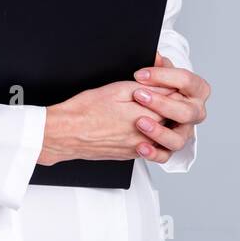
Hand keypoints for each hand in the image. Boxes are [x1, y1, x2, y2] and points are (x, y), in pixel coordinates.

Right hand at [38, 77, 171, 165]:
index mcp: (146, 117)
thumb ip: (147, 89)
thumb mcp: (118, 89)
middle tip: (163, 95)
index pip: (172, 104)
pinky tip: (139, 124)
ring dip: (161, 123)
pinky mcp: (128, 155)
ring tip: (150, 110)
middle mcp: (145, 136)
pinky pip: (149, 147)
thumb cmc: (86, 110)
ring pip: (162, 137)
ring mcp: (137, 148)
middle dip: (170, 107)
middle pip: (171, 121)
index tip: (168, 85)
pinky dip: (149, 136)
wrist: (66, 133)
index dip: (172, 92)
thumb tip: (166, 88)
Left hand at [129, 51, 208, 163]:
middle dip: (162, 103)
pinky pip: (165, 155)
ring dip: (159, 131)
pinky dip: (153, 153)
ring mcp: (185, 132)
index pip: (186, 81)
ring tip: (139, 122)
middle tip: (140, 95)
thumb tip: (155, 55)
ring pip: (179, 138)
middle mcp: (195, 113)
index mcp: (198, 91)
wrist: (159, 105)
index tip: (141, 74)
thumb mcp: (163, 73)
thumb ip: (161, 66)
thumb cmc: (163, 86)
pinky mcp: (171, 147)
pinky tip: (140, 146)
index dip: (163, 76)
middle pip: (187, 111)